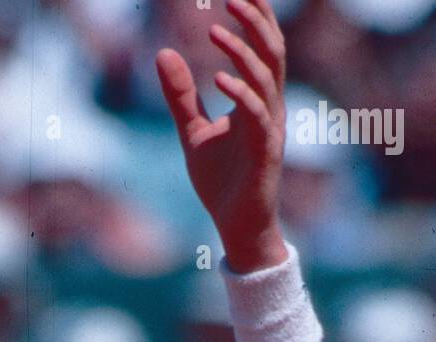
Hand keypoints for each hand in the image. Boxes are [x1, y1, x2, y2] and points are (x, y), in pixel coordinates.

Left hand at [157, 0, 287, 272]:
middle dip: (255, 22)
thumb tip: (163, 53)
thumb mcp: (192, 131)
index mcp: (256, 100)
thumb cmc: (222, 182)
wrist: (235, 226)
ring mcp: (270, 129)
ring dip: (242, 51)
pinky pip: (258, 115)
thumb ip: (181, 95)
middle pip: (272, 52)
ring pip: (267, 78)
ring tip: (214, 29)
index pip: (262, 48)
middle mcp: (269, 108)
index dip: (256, 17)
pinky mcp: (265, 152)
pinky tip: (217, 78)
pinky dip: (240, 93)